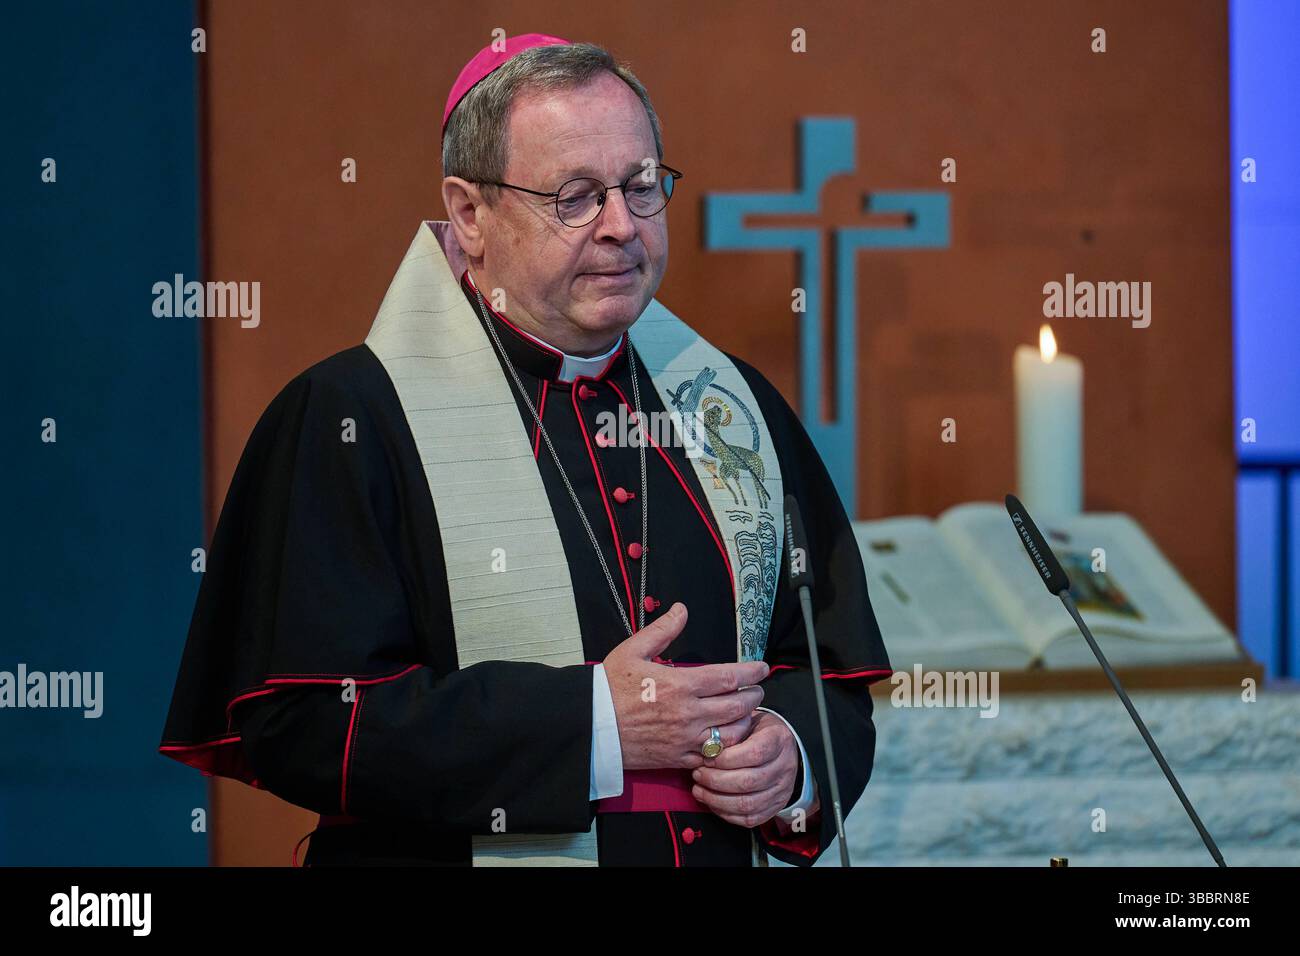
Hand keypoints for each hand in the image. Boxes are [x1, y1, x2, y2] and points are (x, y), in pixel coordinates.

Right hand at [604, 603, 768, 770]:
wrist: (590, 726)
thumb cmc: (608, 688)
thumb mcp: (633, 650)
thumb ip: (662, 630)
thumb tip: (681, 610)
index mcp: (680, 684)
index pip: (728, 677)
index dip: (751, 672)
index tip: (762, 668)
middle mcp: (688, 713)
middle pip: (737, 706)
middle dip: (754, 696)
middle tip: (757, 690)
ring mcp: (685, 739)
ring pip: (731, 734)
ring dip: (745, 722)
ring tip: (746, 713)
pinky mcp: (677, 758)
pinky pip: (712, 757)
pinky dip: (726, 748)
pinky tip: (727, 739)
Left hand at [689, 710, 803, 827]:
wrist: (780, 748)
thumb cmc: (757, 732)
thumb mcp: (748, 720)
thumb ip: (730, 731)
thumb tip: (705, 746)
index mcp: (779, 740)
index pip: (754, 753)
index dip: (726, 759)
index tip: (707, 757)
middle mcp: (785, 766)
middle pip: (749, 781)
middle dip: (716, 780)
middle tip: (697, 773)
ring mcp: (782, 790)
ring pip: (747, 804)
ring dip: (717, 799)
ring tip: (699, 789)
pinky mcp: (775, 807)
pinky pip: (749, 818)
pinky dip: (726, 813)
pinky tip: (711, 801)